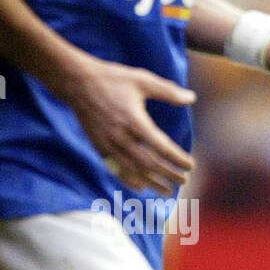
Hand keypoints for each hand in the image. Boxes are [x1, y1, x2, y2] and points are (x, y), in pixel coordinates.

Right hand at [49, 53, 195, 195]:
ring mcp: (108, 144)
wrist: (77, 83)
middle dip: (168, 174)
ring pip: (133, 170)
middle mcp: (121, 136)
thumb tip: (192, 98)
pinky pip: (116, 168)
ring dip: (152, 182)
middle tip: (184, 180)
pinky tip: (140, 186)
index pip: (161, 147)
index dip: (177, 159)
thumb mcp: (142, 79)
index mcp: (134, 121)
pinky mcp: (98, 146)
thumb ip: (168, 91)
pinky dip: (129, 179)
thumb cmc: (111, 79)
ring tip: (167, 190)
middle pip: (149, 163)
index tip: (190, 165)